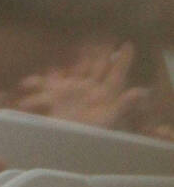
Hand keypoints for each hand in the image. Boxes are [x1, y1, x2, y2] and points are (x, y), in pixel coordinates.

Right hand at [11, 41, 148, 129]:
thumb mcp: (108, 122)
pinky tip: (43, 68)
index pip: (116, 74)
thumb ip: (123, 106)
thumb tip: (143, 91)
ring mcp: (73, 92)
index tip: (128, 44)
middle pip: (97, 67)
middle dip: (100, 52)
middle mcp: (90, 91)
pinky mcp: (55, 97)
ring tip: (83, 44)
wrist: (62, 151)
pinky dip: (45, 75)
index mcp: (105, 96)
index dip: (123, 59)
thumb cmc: (87, 138)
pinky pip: (50, 81)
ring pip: (77, 69)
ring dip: (79, 58)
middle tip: (104, 36)